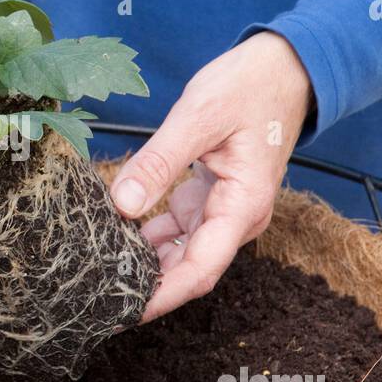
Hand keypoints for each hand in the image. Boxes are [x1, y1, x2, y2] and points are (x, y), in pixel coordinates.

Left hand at [110, 32, 312, 320]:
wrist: (284, 67)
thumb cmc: (250, 86)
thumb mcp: (198, 116)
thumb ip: (159, 161)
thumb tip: (122, 203)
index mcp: (243, 206)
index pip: (200, 270)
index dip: (161, 296)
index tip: (123, 313)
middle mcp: (237, 218)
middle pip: (190, 268)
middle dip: (147, 286)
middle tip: (97, 297)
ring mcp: (225, 209)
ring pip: (182, 251)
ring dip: (146, 261)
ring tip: (99, 268)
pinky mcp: (213, 197)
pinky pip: (180, 228)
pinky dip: (150, 234)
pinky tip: (116, 233)